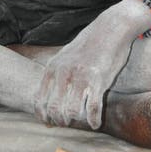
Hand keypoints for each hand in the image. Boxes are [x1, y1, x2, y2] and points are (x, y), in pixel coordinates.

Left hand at [34, 4, 143, 129]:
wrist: (110, 28)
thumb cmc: (89, 46)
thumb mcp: (65, 57)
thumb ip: (56, 75)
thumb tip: (49, 97)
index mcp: (53, 68)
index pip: (39, 101)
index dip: (44, 116)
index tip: (51, 122)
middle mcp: (63, 73)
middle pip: (54, 110)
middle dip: (61, 121)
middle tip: (69, 122)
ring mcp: (80, 76)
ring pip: (72, 112)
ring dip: (76, 121)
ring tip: (82, 120)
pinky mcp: (98, 79)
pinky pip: (92, 109)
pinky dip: (93, 120)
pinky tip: (95, 123)